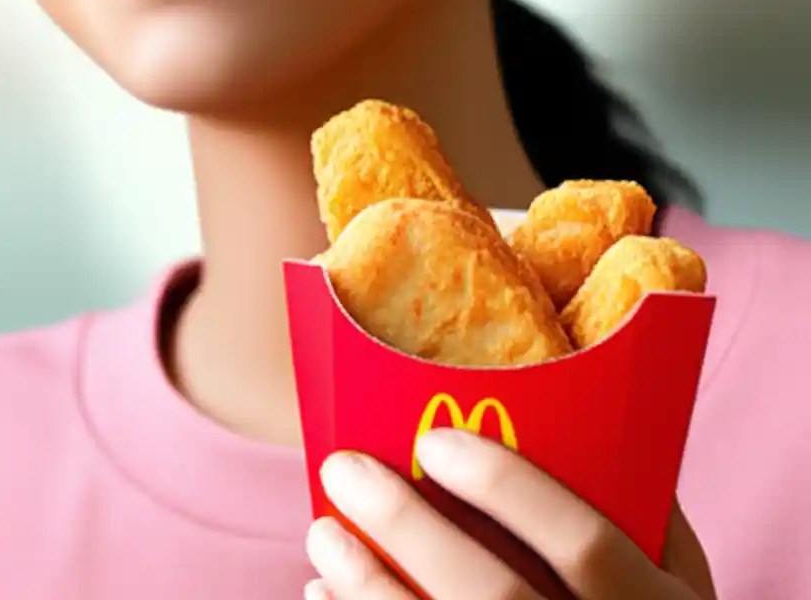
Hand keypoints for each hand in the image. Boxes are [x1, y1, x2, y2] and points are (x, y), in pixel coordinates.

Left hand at [303, 429, 715, 599]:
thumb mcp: (673, 578)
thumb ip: (634, 512)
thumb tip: (567, 414)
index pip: (587, 546)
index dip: (511, 490)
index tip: (434, 440)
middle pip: (495, 595)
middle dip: (410, 527)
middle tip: (346, 470)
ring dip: (369, 584)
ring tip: (325, 531)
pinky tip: (324, 593)